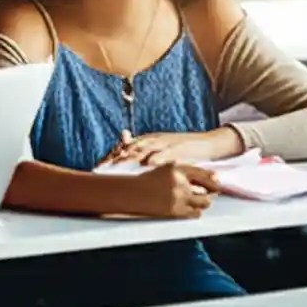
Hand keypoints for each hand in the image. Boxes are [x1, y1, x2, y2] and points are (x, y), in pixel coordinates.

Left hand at [97, 128, 242, 167]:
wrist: (209, 143)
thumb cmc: (184, 150)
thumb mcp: (163, 151)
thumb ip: (146, 156)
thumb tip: (129, 166)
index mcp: (149, 141)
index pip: (126, 148)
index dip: (112, 157)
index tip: (98, 166)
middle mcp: (155, 139)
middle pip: (131, 147)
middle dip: (116, 158)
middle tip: (102, 167)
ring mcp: (166, 143)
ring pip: (145, 148)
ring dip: (131, 156)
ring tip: (118, 165)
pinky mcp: (179, 148)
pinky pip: (165, 153)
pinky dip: (156, 157)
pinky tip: (148, 163)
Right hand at [128, 163, 221, 218]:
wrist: (131, 193)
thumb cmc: (147, 180)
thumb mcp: (164, 169)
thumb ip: (182, 171)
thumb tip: (206, 176)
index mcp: (176, 169)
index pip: (202, 174)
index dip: (212, 180)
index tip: (218, 182)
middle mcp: (180, 183)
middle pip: (206, 191)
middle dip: (211, 193)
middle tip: (213, 194)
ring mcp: (178, 198)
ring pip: (203, 203)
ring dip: (204, 203)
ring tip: (202, 201)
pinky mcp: (175, 211)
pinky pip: (194, 213)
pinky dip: (196, 211)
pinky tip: (192, 209)